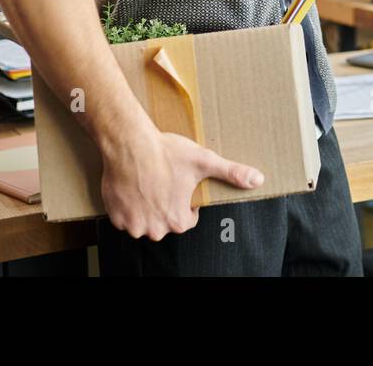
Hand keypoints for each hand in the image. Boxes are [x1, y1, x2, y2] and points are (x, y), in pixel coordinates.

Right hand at [100, 120, 263, 240]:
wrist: (129, 143)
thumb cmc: (166, 153)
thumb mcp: (204, 161)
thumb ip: (232, 173)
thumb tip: (257, 180)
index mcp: (178, 221)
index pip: (188, 220)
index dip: (186, 203)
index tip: (181, 186)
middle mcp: (154, 229)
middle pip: (165, 222)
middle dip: (165, 206)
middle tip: (164, 181)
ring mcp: (133, 224)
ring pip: (144, 221)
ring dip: (146, 208)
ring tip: (149, 183)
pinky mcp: (115, 216)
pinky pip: (124, 217)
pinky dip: (128, 206)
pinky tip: (134, 186)